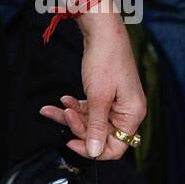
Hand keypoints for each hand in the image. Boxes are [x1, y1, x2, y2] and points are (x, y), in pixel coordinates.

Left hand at [39, 25, 146, 160]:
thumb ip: (96, 127)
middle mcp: (127, 112)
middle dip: (77, 127)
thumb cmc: (105, 60)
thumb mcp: (97, 97)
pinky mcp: (106, 94)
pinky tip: (63, 99)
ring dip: (71, 116)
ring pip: (91, 121)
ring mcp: (117, 103)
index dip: (92, 148)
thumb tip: (94, 152)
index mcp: (132, 115)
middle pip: (100, 134)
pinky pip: (90, 108)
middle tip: (62, 114)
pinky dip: (75, 106)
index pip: (115, 148)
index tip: (71, 141)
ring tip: (52, 108)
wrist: (103, 30)